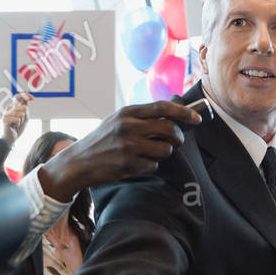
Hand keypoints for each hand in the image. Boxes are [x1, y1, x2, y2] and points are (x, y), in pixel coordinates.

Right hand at [2, 92, 31, 147]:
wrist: (11, 138)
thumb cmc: (18, 128)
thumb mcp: (25, 118)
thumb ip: (26, 110)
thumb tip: (26, 104)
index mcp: (13, 107)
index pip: (18, 96)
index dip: (26, 95)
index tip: (33, 98)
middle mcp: (9, 108)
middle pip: (23, 107)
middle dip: (26, 116)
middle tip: (21, 122)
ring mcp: (6, 113)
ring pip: (21, 113)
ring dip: (22, 121)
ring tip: (17, 125)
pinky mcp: (5, 119)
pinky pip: (17, 119)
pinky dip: (18, 124)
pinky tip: (14, 127)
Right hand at [37, 101, 201, 200]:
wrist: (78, 162)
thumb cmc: (102, 140)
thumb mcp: (118, 121)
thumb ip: (142, 118)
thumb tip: (175, 119)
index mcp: (127, 112)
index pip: (163, 107)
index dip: (183, 112)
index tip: (197, 119)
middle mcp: (128, 127)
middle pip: (170, 130)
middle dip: (178, 138)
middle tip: (175, 142)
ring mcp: (128, 146)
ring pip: (165, 150)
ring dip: (163, 154)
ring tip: (149, 154)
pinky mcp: (128, 165)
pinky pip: (154, 166)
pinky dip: (150, 167)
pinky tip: (136, 164)